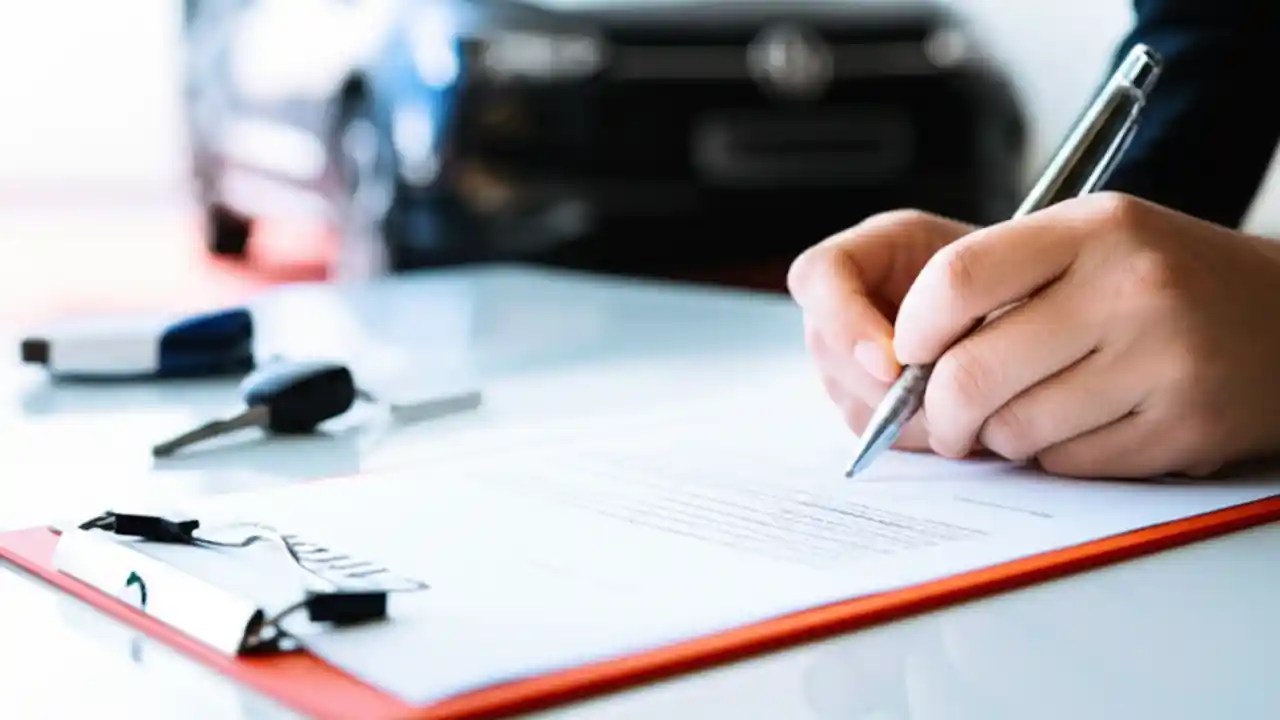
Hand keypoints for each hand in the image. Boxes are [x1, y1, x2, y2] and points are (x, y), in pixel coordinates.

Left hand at [798, 192, 1279, 477]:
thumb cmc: (1162, 280)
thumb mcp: (1090, 242)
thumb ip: (1000, 280)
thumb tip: (898, 357)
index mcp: (1094, 229)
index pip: (958, 278)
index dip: (912, 327)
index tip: (906, 351)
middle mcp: (1130, 289)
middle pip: (973, 373)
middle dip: (940, 411)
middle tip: (943, 418)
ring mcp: (1162, 361)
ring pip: (1015, 430)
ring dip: (1000, 436)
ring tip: (1026, 411)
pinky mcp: (1181, 427)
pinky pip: (1068, 463)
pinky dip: (1054, 455)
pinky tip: (1082, 425)